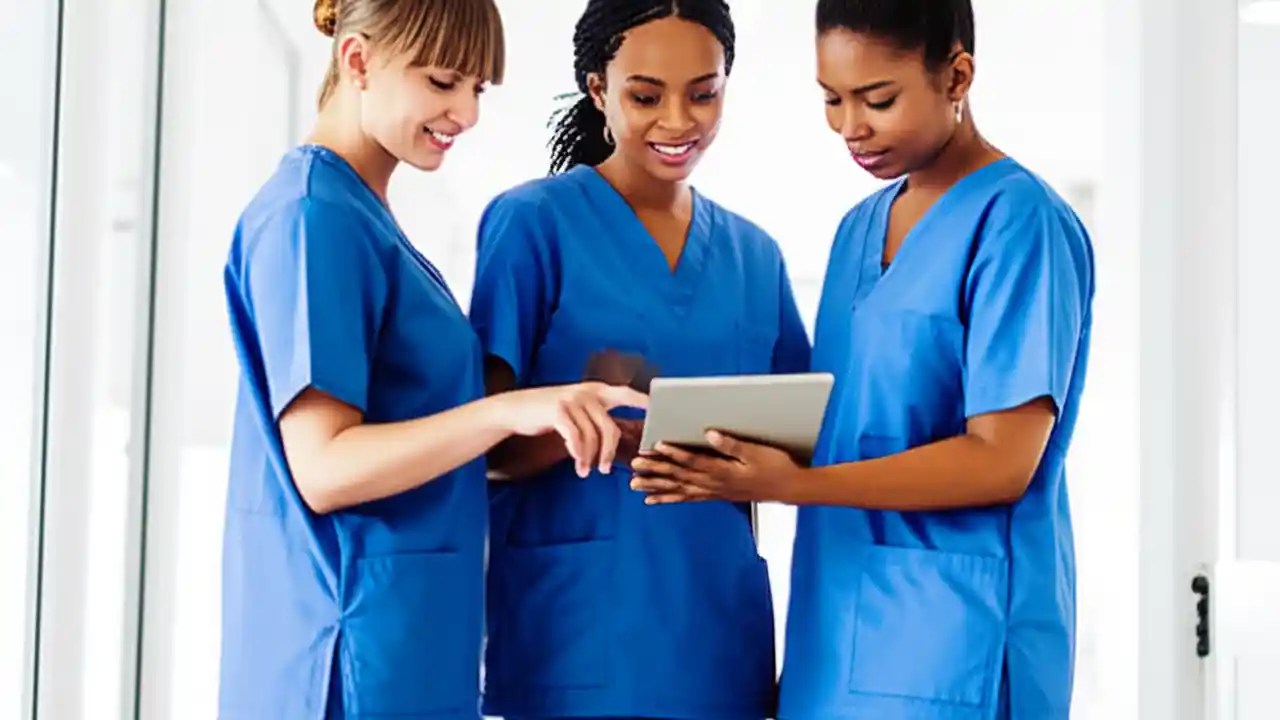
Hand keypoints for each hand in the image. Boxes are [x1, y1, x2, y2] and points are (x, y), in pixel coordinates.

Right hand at [502, 382, 648, 477]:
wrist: (514, 409)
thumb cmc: (548, 413)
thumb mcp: (575, 407)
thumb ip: (594, 414)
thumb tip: (612, 436)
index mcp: (595, 390)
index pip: (625, 394)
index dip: (643, 401)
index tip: (657, 409)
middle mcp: (587, 392)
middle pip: (609, 428)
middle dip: (609, 452)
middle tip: (606, 470)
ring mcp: (572, 401)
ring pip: (592, 437)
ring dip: (590, 458)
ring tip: (585, 471)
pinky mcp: (558, 411)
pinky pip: (576, 438)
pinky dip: (578, 455)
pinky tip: (577, 465)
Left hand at [629, 430, 801, 503]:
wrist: (787, 488)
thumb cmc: (775, 466)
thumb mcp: (757, 452)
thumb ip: (732, 444)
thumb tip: (710, 433)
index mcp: (724, 470)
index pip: (694, 461)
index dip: (674, 453)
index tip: (657, 445)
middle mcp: (714, 483)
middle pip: (680, 476)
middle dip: (656, 470)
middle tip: (634, 465)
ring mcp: (713, 491)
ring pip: (679, 489)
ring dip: (656, 486)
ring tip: (634, 484)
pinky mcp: (714, 495)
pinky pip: (687, 498)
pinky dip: (668, 499)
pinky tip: (653, 500)